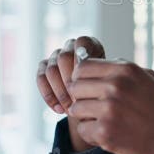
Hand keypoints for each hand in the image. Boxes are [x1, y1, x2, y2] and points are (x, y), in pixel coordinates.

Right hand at [36, 36, 104, 150]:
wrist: (98, 102)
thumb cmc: (111, 92)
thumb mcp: (113, 83)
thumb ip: (109, 77)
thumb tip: (104, 79)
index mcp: (88, 44)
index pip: (82, 44)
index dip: (84, 65)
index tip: (92, 85)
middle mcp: (70, 47)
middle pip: (63, 57)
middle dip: (70, 82)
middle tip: (78, 101)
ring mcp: (55, 56)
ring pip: (51, 69)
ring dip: (59, 92)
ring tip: (70, 109)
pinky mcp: (44, 68)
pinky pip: (40, 77)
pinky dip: (49, 95)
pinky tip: (59, 109)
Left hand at [68, 59, 153, 153]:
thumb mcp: (148, 78)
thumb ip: (122, 69)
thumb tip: (96, 62)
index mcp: (125, 70)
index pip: (83, 66)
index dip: (83, 78)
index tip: (90, 89)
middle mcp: (115, 86)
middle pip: (74, 86)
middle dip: (82, 97)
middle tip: (96, 107)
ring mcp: (109, 110)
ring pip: (75, 108)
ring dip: (86, 116)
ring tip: (104, 121)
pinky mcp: (105, 133)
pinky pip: (82, 129)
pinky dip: (92, 134)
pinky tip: (109, 134)